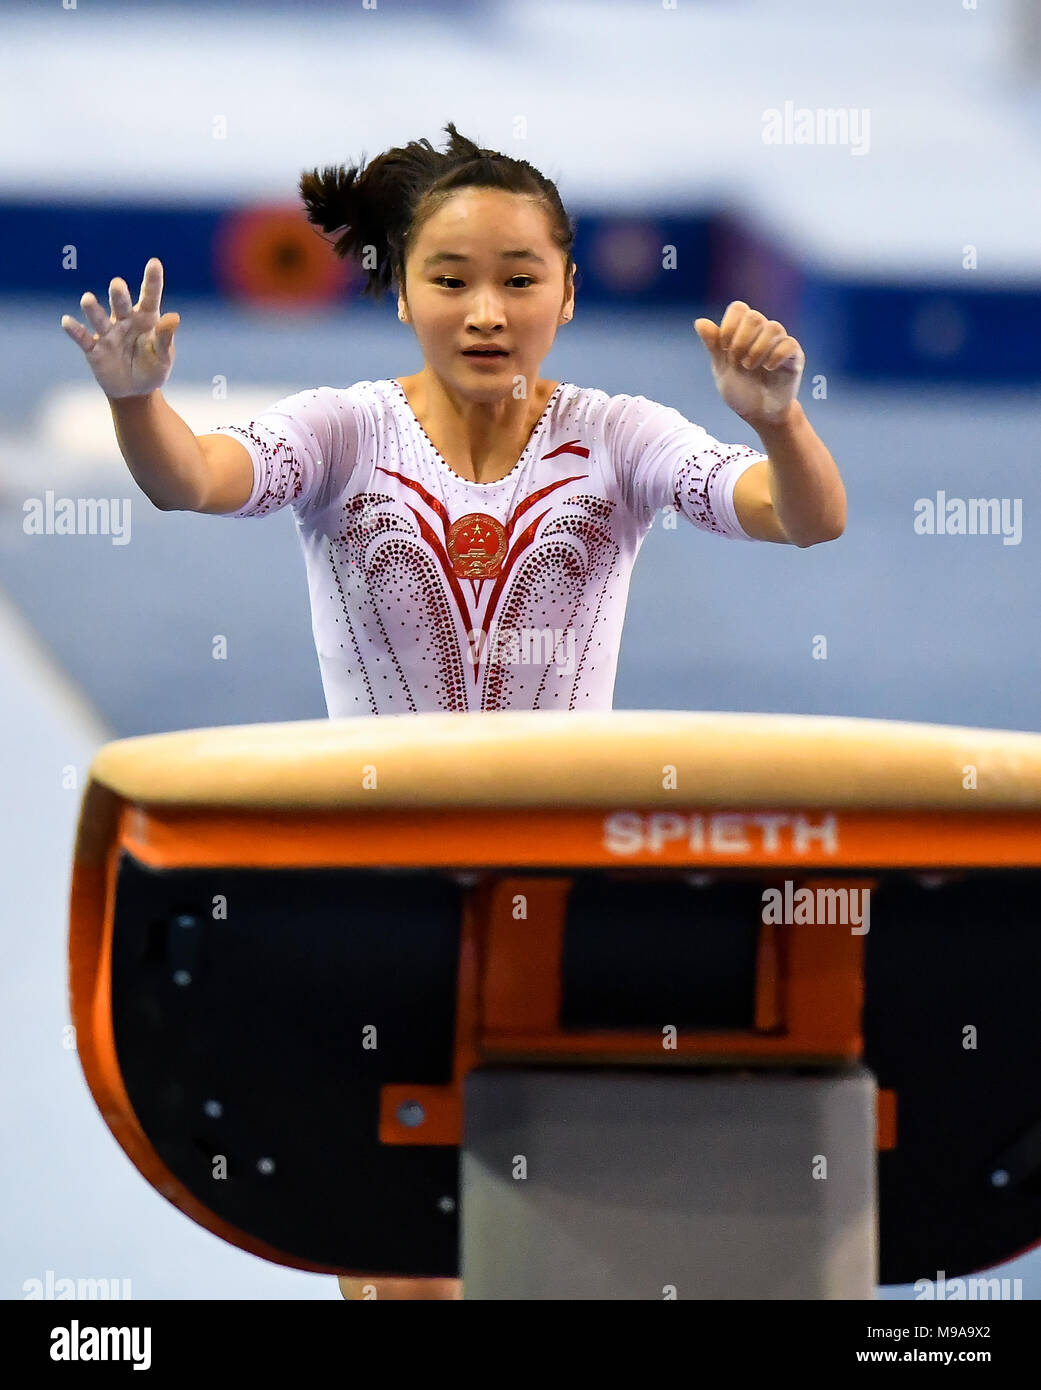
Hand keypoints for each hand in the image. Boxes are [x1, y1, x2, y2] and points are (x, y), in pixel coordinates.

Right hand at [60, 258, 179, 399]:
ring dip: (93, 309)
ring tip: (87, 299)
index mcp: (146, 319)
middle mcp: (125, 321)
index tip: (154, 263)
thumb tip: (174, 317)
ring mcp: (108, 333)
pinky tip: (67, 322)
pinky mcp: (94, 348)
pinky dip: (74, 330)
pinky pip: (82, 338)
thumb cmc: (153, 368)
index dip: (152, 281)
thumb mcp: (163, 357)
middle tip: (117, 285)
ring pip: (99, 318)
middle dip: (119, 295)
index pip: (150, 297)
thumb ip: (165, 338)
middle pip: (121, 304)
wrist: (135, 392)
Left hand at [694, 302, 804, 427]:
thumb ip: (713, 345)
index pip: (739, 308)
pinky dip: (776, 355)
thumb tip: (699, 322)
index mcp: (744, 331)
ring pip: (774, 327)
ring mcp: (780, 344)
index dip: (729, 325)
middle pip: (754, 316)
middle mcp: (763, 333)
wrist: (758, 414)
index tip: (724, 348)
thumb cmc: (740, 390)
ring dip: (757, 348)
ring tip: (749, 367)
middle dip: (741, 340)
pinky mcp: (795, 357)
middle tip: (736, 362)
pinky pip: (790, 344)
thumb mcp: (721, 368)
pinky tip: (768, 369)